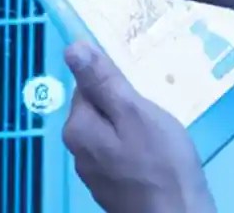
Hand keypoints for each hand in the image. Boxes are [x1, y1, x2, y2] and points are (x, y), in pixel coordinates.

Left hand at [62, 41, 214, 212]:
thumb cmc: (161, 163)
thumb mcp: (134, 112)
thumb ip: (103, 80)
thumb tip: (72, 46)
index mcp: (78, 127)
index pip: (87, 85)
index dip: (116, 83)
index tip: (141, 90)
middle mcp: (77, 151)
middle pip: (98, 109)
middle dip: (125, 105)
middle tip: (155, 111)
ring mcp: (94, 173)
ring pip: (111, 132)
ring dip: (132, 127)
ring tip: (160, 133)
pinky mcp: (112, 187)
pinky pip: (120, 154)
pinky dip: (137, 149)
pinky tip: (157, 155)